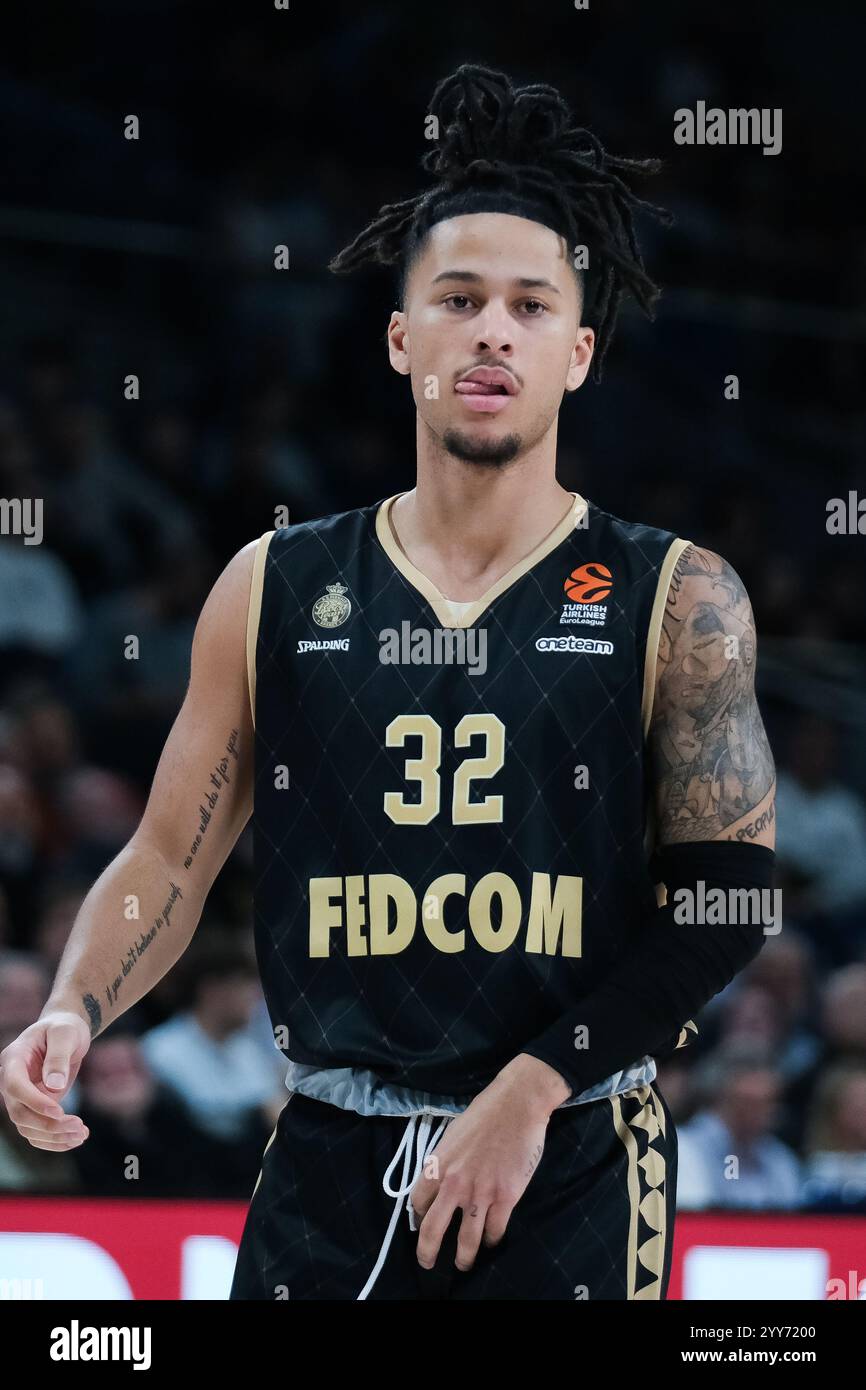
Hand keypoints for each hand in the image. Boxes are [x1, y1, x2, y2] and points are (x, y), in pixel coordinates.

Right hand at [0, 1011, 91, 1149]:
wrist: (66, 1032)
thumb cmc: (64, 1028)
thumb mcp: (65, 1033)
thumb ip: (58, 1056)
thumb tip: (54, 1086)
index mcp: (13, 1059)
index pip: (15, 1086)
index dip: (34, 1101)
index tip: (59, 1111)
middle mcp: (11, 1081)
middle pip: (19, 1113)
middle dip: (47, 1124)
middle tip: (79, 1126)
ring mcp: (21, 1097)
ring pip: (27, 1128)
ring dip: (53, 1137)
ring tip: (82, 1134)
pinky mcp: (34, 1107)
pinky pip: (38, 1131)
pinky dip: (55, 1140)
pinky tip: (76, 1139)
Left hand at [410, 1054, 566, 1273]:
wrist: (517, 1104)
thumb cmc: (484, 1113)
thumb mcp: (452, 1135)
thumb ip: (445, 1161)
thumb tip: (441, 1181)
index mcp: (437, 1165)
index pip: (417, 1202)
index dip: (418, 1218)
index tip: (422, 1224)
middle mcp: (453, 1184)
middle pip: (432, 1230)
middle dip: (427, 1253)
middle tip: (428, 1263)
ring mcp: (480, 1193)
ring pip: (466, 1240)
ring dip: (463, 1258)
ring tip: (463, 1264)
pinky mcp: (506, 1197)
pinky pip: (494, 1230)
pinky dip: (492, 1240)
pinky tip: (491, 1240)